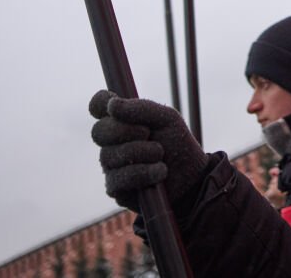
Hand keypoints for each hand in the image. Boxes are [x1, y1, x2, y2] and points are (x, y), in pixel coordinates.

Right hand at [88, 90, 207, 208]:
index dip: (100, 103)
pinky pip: (119, 178)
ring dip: (141, 152)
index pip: (99, 105)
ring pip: (110, 155)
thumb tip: (111, 106)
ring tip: (160, 155)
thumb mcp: (167, 118)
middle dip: (125, 131)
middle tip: (148, 133)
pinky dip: (144, 173)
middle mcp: (110, 142)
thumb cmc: (177, 143)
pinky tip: (160, 172)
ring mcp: (110, 165)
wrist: (191, 177)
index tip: (113, 105)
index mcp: (121, 120)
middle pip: (99, 131)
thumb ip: (141, 108)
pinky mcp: (115, 188)